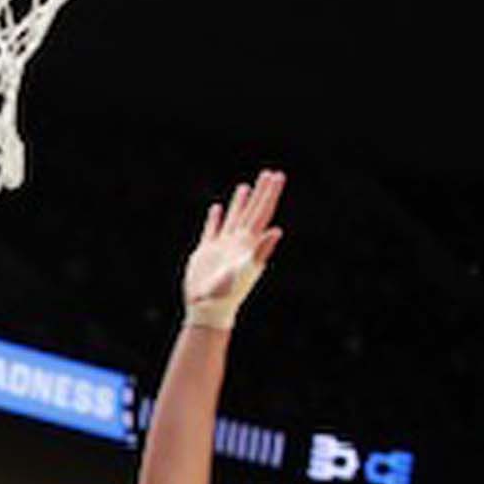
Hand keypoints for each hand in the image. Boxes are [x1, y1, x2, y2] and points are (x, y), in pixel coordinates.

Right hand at [183, 170, 284, 307]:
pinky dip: (215, 219)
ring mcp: (222, 247)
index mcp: (248, 244)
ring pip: (233, 219)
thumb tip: (278, 230)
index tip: (278, 177)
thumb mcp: (247, 270)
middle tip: (269, 174)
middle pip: (251, 212)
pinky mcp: (206, 253)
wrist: (209, 309)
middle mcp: (238, 243)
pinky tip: (217, 209)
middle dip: (260, 193)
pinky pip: (212, 230)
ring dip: (240, 203)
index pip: (262, 213)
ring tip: (246, 187)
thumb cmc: (229, 293)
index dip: (269, 195)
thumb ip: (261, 250)